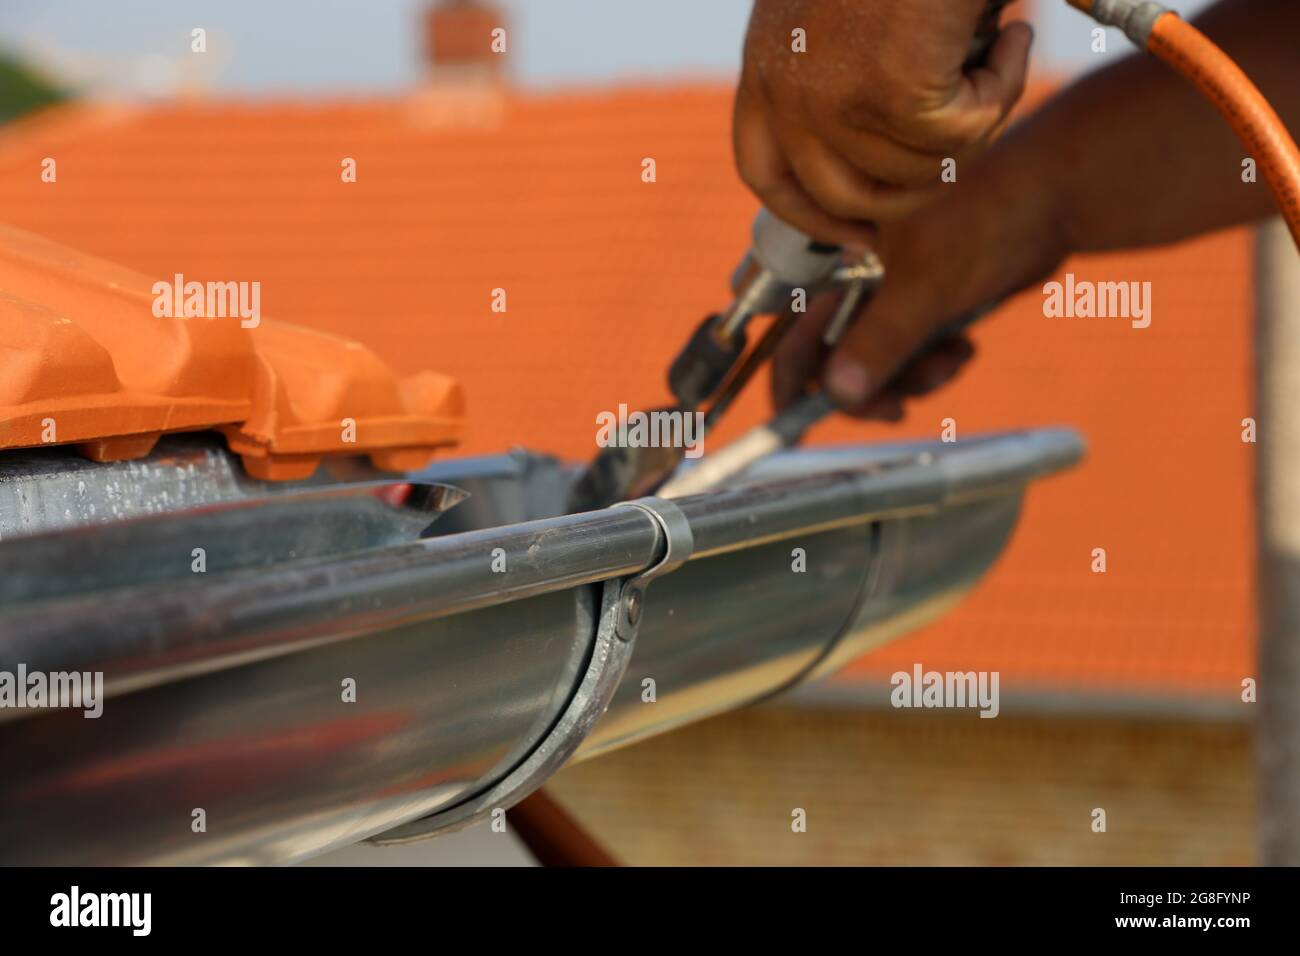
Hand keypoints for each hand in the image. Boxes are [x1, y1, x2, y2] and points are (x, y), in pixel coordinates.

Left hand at [734, 0, 1033, 245]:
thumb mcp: (850, 16)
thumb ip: (843, 80)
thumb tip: (880, 177)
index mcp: (767, 62)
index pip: (765, 174)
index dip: (811, 217)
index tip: (858, 238)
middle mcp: (786, 87)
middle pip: (843, 197)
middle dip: (911, 192)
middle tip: (962, 148)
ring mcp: (830, 96)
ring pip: (915, 174)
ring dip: (973, 120)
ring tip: (990, 48)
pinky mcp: (887, 92)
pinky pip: (962, 140)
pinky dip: (1003, 87)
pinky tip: (1009, 30)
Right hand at [771, 146, 1069, 416]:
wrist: (1057, 194)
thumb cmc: (985, 218)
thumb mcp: (926, 288)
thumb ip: (879, 343)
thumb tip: (837, 395)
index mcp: (837, 263)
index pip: (794, 337)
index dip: (793, 386)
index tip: (798, 431)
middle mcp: (856, 280)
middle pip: (838, 362)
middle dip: (872, 389)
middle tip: (900, 407)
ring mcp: (892, 294)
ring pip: (881, 365)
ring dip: (914, 378)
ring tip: (952, 359)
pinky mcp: (926, 304)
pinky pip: (914, 356)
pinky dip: (935, 363)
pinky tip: (963, 346)